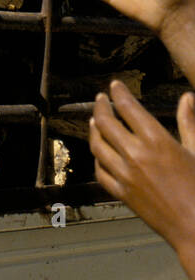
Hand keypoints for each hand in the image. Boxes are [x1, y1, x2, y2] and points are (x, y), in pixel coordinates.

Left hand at [91, 81, 194, 279]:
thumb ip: (189, 122)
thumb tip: (187, 97)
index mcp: (156, 141)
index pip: (128, 107)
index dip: (118, 92)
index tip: (114, 85)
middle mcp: (136, 155)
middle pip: (106, 123)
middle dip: (101, 106)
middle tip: (101, 99)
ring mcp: (125, 175)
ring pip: (97, 146)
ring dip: (94, 130)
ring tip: (95, 121)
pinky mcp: (122, 193)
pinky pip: (100, 172)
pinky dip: (97, 159)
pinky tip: (99, 153)